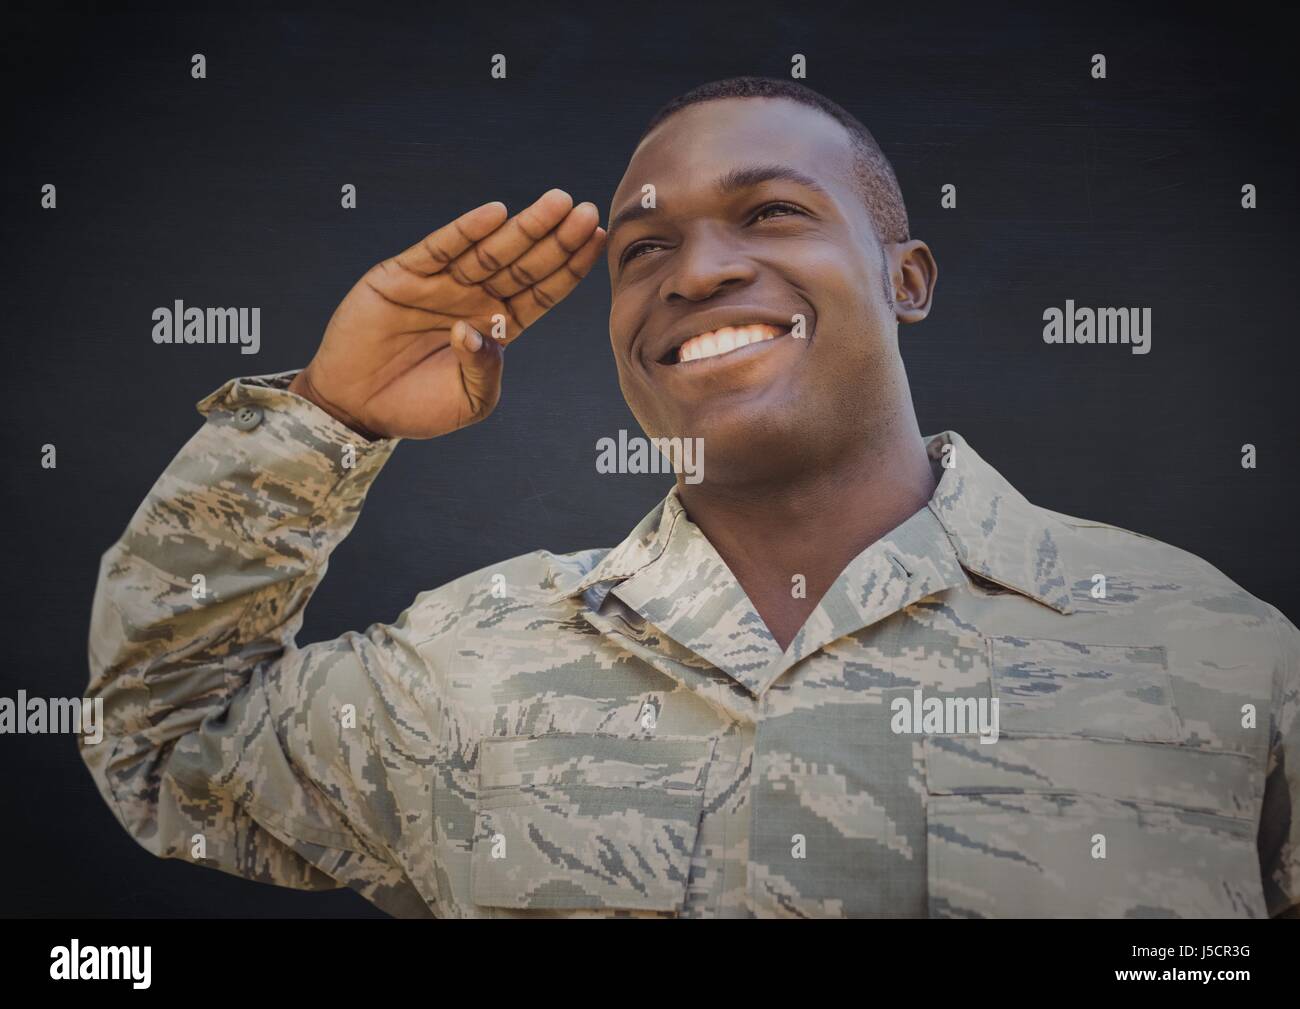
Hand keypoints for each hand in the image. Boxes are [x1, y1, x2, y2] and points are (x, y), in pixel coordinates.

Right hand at [289, 190, 604, 438]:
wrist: (357, 407)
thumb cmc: (418, 407)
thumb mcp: (469, 401)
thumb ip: (486, 371)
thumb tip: (478, 331)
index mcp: (498, 326)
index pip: (542, 290)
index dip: (570, 265)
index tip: (598, 238)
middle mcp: (474, 298)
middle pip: (523, 263)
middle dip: (555, 237)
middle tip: (584, 210)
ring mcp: (440, 284)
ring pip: (489, 250)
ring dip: (523, 227)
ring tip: (555, 203)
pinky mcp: (403, 276)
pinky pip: (439, 248)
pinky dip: (465, 230)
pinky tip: (494, 214)